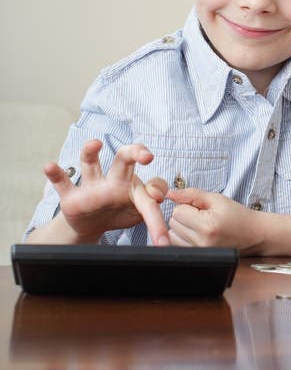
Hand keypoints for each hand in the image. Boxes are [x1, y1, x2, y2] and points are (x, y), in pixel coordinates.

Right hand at [44, 139, 169, 244]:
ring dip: (91, 152)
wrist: (92, 226)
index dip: (158, 194)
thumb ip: (151, 200)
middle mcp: (112, 181)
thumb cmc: (120, 212)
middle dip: (135, 152)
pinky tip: (50, 167)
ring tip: (95, 143)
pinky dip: (56, 174)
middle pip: (123, 160)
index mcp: (133, 185)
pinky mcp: (71, 197)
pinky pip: (62, 183)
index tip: (160, 203)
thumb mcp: (139, 210)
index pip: (150, 185)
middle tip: (147, 156)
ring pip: (90, 164)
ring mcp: (91, 187)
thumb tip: (158, 194)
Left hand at [167, 187, 261, 253]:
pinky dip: (184, 238)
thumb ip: (190, 194)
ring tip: (201, 226)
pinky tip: (198, 235)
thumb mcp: (216, 199)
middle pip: (173, 223)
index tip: (201, 208)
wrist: (253, 235)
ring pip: (172, 235)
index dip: (187, 205)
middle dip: (184, 216)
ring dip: (182, 228)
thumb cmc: (237, 215)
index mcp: (207, 226)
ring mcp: (200, 253)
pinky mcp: (198, 258)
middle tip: (203, 216)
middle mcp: (202, 242)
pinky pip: (178, 245)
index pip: (177, 211)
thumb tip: (169, 193)